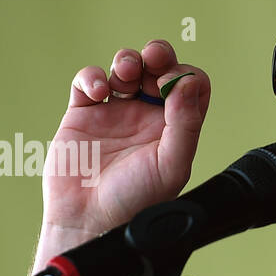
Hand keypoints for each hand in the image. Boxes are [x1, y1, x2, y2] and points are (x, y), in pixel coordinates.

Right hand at [45, 39, 210, 234]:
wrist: (90, 219)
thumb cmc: (136, 201)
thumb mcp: (172, 164)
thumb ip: (185, 124)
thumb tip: (189, 83)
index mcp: (175, 128)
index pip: (191, 86)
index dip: (185, 75)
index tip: (174, 85)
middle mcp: (148, 117)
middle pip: (159, 69)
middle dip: (159, 55)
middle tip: (154, 57)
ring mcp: (115, 113)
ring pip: (125, 68)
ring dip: (128, 60)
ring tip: (126, 73)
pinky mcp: (83, 114)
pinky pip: (89, 81)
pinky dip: (93, 77)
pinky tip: (98, 92)